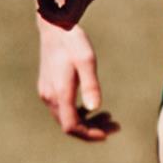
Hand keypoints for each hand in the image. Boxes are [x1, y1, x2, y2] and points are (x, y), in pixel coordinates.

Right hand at [35, 22, 117, 140]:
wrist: (55, 27)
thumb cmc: (73, 42)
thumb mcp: (86, 60)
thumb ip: (91, 85)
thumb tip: (95, 108)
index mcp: (59, 93)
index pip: (71, 126)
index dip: (89, 134)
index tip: (108, 134)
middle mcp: (50, 97)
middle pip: (69, 125)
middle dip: (92, 129)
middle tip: (116, 126)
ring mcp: (47, 93)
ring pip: (66, 118)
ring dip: (87, 122)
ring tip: (109, 117)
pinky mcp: (48, 88)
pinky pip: (63, 110)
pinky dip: (78, 113)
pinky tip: (93, 108)